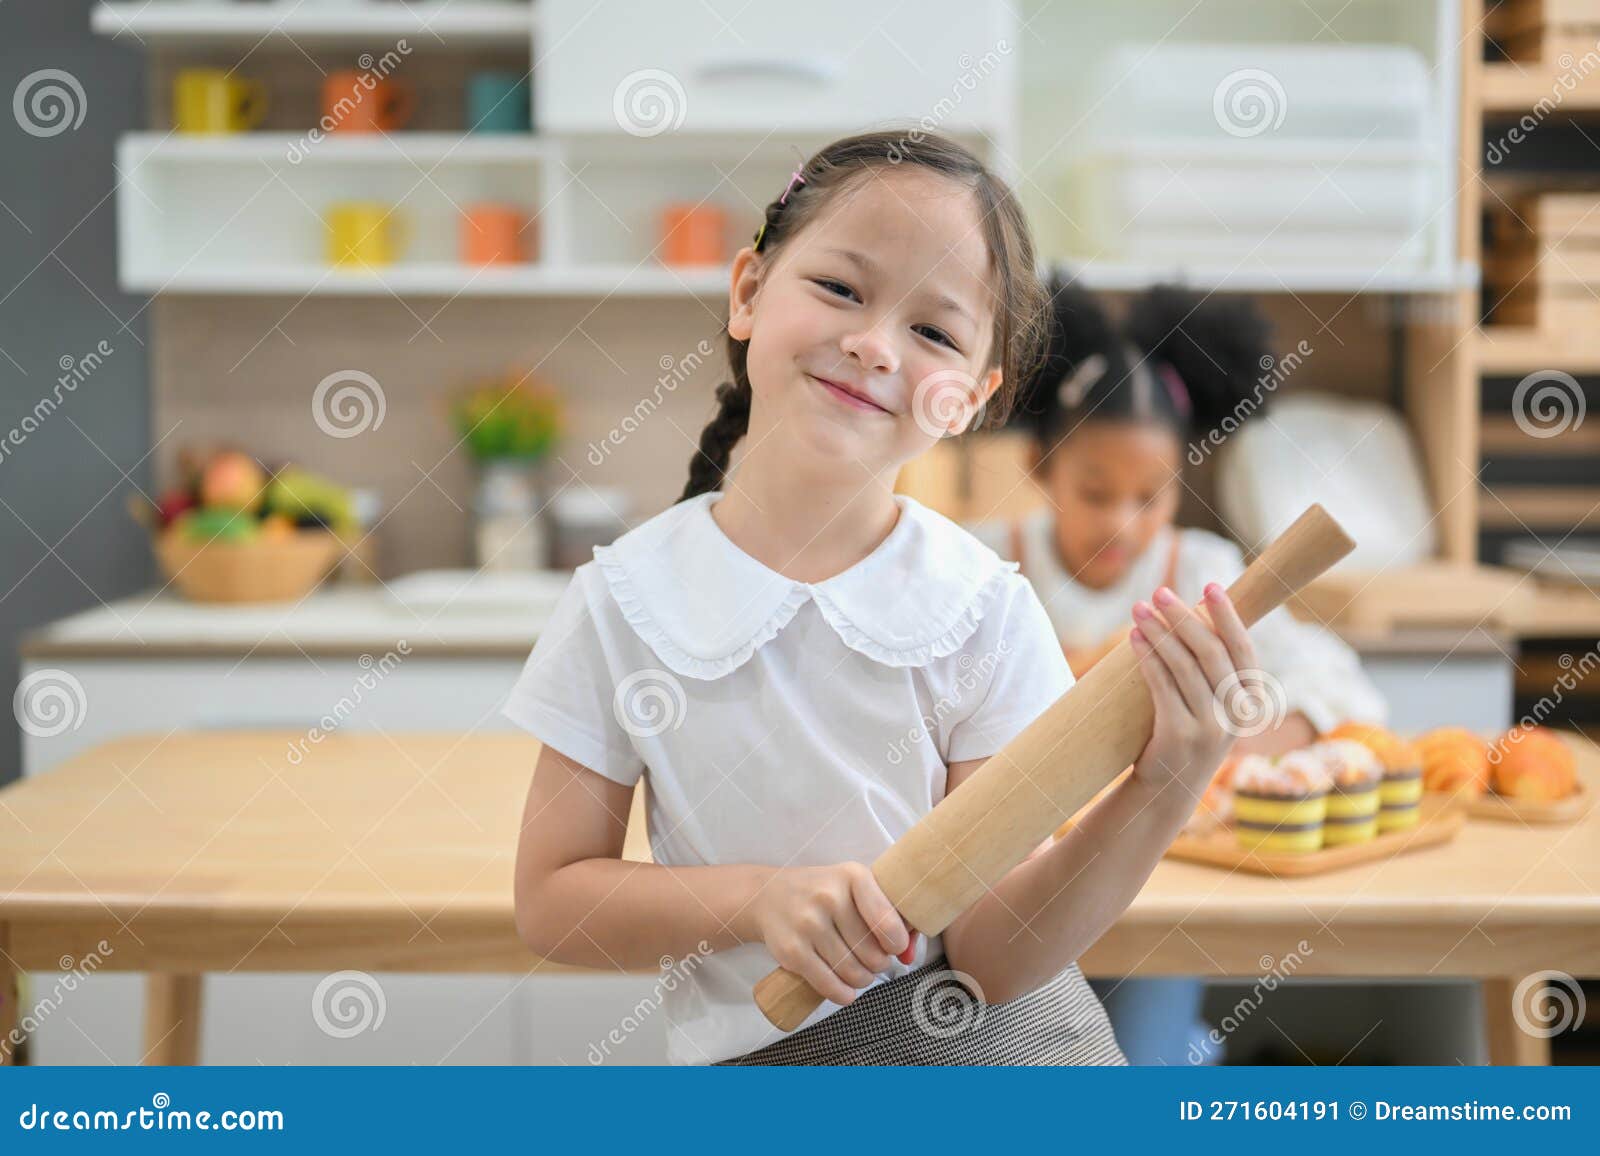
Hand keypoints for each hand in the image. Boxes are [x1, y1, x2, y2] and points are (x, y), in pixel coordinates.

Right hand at [750, 862, 914, 1005]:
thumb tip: (909, 955)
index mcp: (852, 876)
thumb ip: (888, 914)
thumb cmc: (823, 892)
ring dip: (862, 980)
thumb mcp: (854, 887)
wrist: (768, 895)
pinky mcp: (792, 951)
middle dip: (879, 964)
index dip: (897, 943)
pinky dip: (843, 994)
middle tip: (873, 960)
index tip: (894, 946)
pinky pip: (829, 984)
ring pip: (853, 972)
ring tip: (860, 973)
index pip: (888, 921)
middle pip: (872, 953)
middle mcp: (829, 897)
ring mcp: (808, 924)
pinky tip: (846, 991)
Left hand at [1127, 583, 1259, 806]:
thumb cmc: (1187, 733)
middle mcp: (1236, 714)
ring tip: (1139, 608)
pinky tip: (1135, 637)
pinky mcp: (1179, 735)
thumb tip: (1194, 612)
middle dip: (1185, 616)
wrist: (1167, 790)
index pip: (1243, 650)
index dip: (1228, 616)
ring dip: (1159, 631)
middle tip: (1160, 592)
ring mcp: (1209, 727)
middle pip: (1211, 652)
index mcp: (1251, 701)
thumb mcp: (1211, 704)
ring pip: (1183, 665)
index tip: (1211, 586)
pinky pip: (1162, 685)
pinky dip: (1148, 656)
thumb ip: (1211, 668)